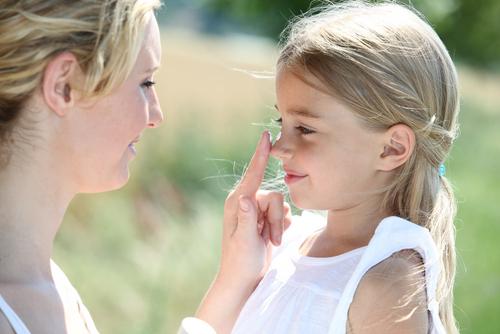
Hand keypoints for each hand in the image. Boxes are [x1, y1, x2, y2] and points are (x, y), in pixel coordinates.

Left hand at [219, 131, 291, 285]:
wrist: (244, 278)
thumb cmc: (241, 262)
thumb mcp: (245, 241)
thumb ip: (247, 218)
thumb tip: (246, 196)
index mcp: (237, 203)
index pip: (253, 174)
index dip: (261, 154)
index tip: (267, 135)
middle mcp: (245, 202)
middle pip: (274, 196)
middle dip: (277, 218)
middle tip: (271, 238)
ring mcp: (255, 210)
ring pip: (281, 205)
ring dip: (279, 224)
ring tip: (270, 240)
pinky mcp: (264, 218)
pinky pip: (283, 213)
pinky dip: (281, 226)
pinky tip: (272, 238)